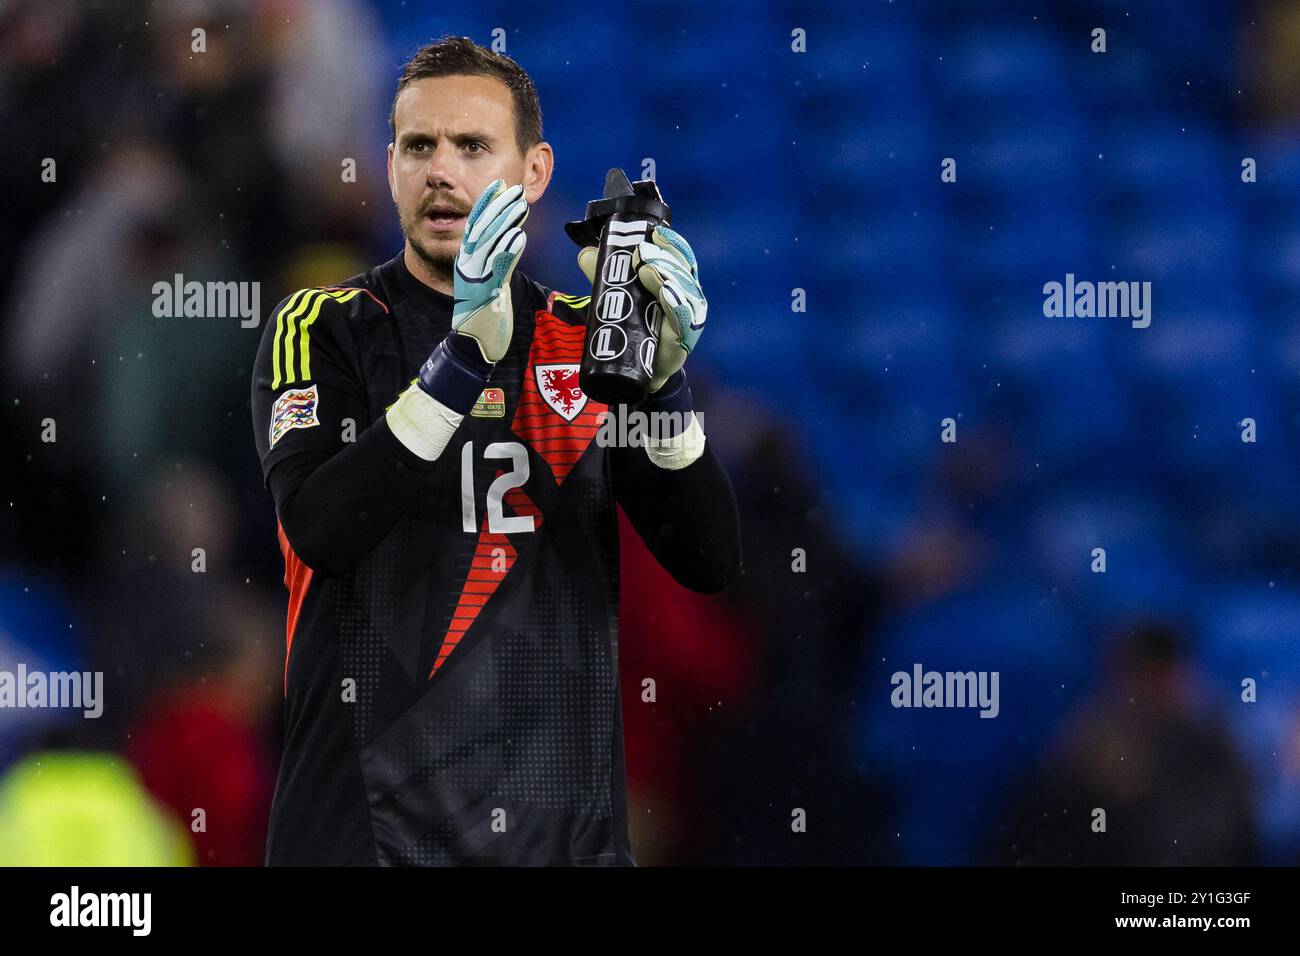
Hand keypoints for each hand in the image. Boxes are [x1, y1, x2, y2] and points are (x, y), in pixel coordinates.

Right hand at [453, 179, 527, 362]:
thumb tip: (515, 233)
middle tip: (514, 187)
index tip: (500, 183)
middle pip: (482, 230)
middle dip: (498, 207)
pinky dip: (507, 252)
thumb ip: (501, 257)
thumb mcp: (493, 279)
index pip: (477, 225)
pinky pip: (496, 271)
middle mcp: (468, 267)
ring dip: (505, 223)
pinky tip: (519, 237)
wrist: (473, 346)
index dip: (487, 203)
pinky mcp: (484, 296)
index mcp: (468, 260)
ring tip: (520, 205)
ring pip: (489, 246)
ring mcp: (475, 280)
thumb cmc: (485, 312)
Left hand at [577, 225, 706, 392]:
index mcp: (676, 281)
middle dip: (664, 258)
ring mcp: (688, 319)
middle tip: (640, 253)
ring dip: (666, 277)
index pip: (680, 256)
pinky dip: (675, 305)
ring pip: (684, 292)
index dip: (671, 243)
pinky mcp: (683, 341)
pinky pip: (682, 320)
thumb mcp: (619, 298)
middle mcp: (688, 297)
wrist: (638, 371)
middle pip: (683, 270)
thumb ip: (604, 276)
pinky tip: (665, 295)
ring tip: (645, 269)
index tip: (655, 232)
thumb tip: (586, 252)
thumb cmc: (634, 328)